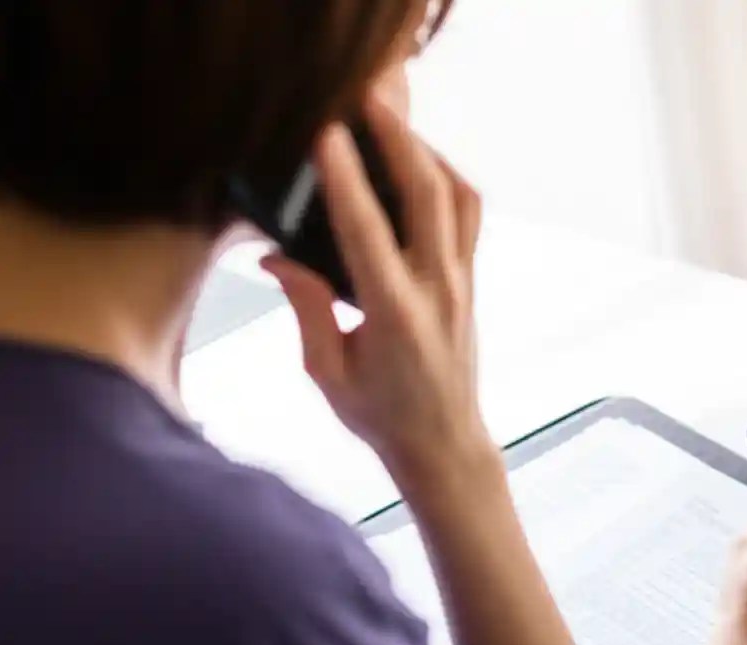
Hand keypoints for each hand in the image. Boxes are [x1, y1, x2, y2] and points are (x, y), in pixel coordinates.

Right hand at [260, 90, 495, 493]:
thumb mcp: (327, 373)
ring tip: (393, 123)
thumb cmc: (382, 416)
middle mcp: (437, 290)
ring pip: (459, 197)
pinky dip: (447, 179)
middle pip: (431, 196)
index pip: (367, 234)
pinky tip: (419, 164)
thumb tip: (276, 256)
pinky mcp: (471, 280)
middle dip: (401, 139)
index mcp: (394, 316)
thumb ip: (307, 309)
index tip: (327, 136)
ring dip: (429, 152)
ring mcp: (462, 282)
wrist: (445, 442)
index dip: (346, 181)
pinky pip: (467, 215)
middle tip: (370, 99)